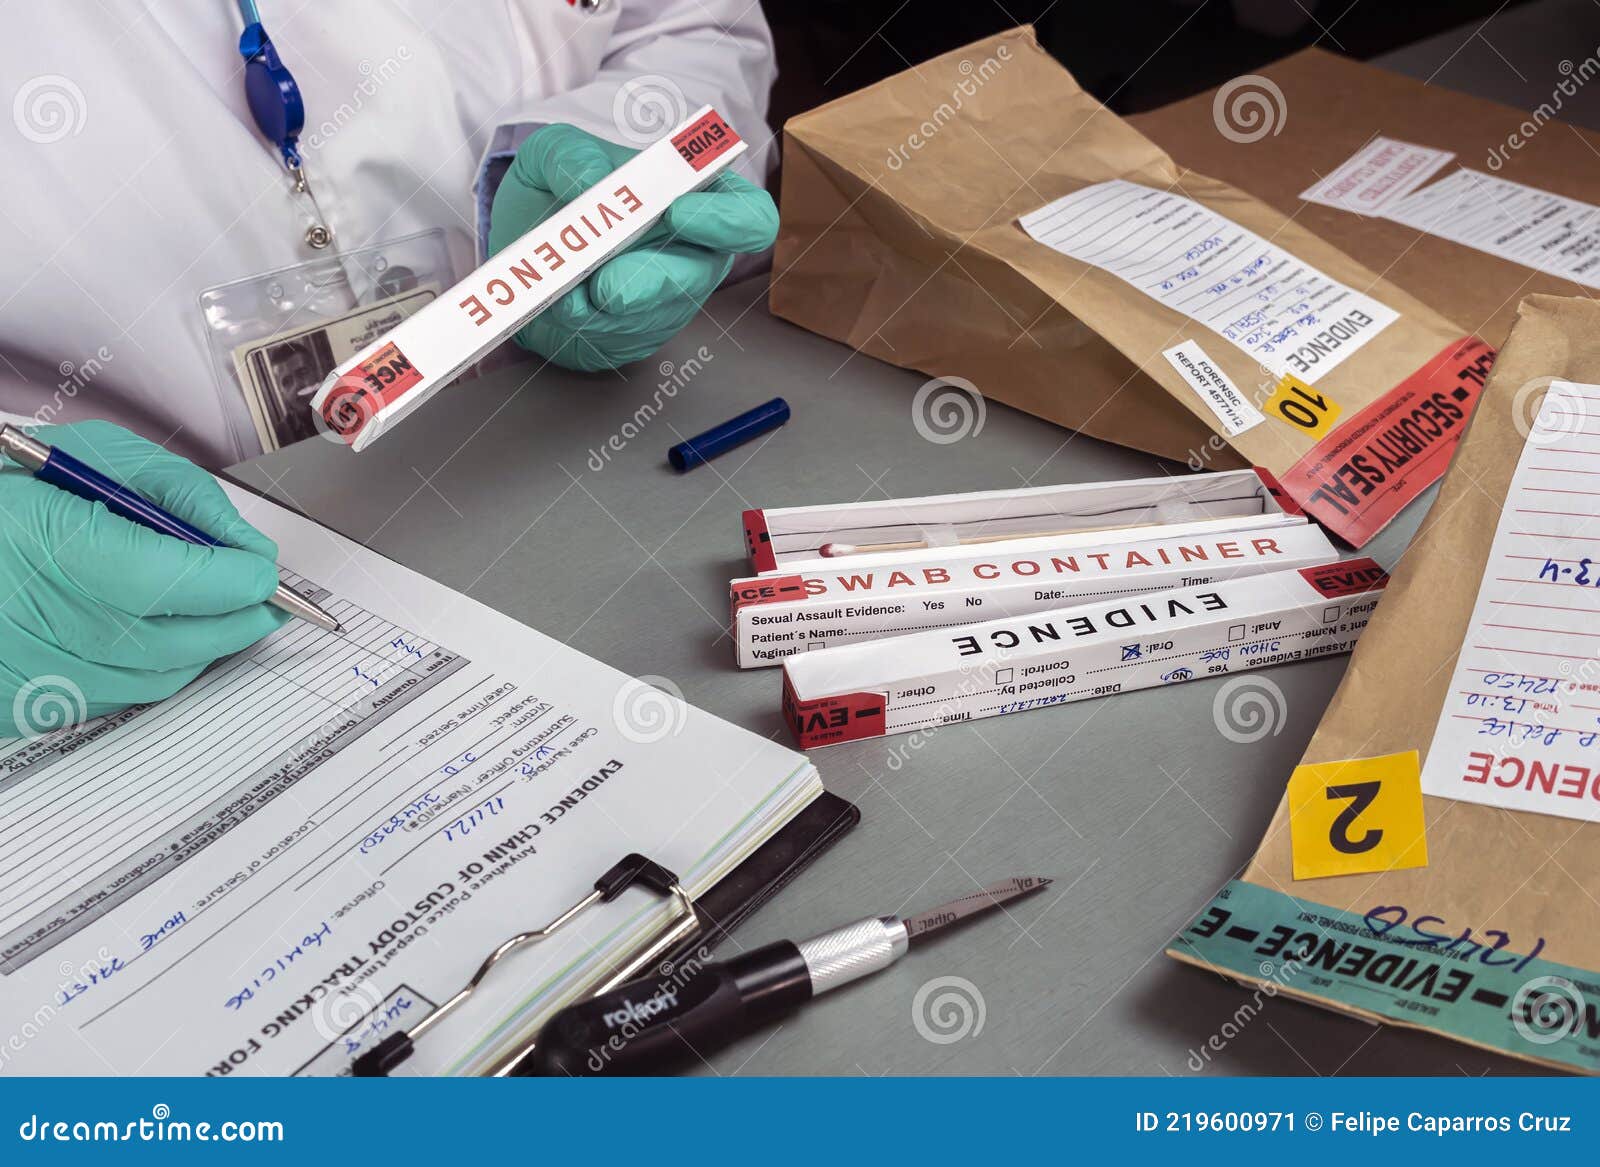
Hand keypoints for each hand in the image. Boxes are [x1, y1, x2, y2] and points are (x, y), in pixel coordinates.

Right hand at [0, 420, 287, 736]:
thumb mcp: (85, 458)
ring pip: (159, 677)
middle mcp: (41, 623)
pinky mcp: (24, 709)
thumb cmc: (3, 496)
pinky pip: (118, 696)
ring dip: (204, 645)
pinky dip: (154, 667)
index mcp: (52, 546)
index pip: (182, 580)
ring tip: (218, 610)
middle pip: (182, 640)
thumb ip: (176, 493)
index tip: (263, 569)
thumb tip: (243, 545)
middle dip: (239, 617)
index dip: (239, 578)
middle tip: (265, 596)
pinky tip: (157, 632)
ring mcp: (32, 677)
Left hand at [488, 123, 778, 371]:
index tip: (678, 211)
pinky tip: (559, 305)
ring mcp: (668, 302)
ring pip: (651, 315)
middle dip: (652, 282)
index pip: (749, 216)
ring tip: (565, 294)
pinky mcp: (636, 337)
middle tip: (606, 285)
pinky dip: (582, 324)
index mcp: (699, 200)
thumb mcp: (554, 152)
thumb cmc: (558, 192)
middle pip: (699, 277)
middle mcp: (694, 255)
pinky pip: (617, 340)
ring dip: (603, 310)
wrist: (527, 250)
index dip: (727, 219)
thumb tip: (588, 179)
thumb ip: (570, 153)